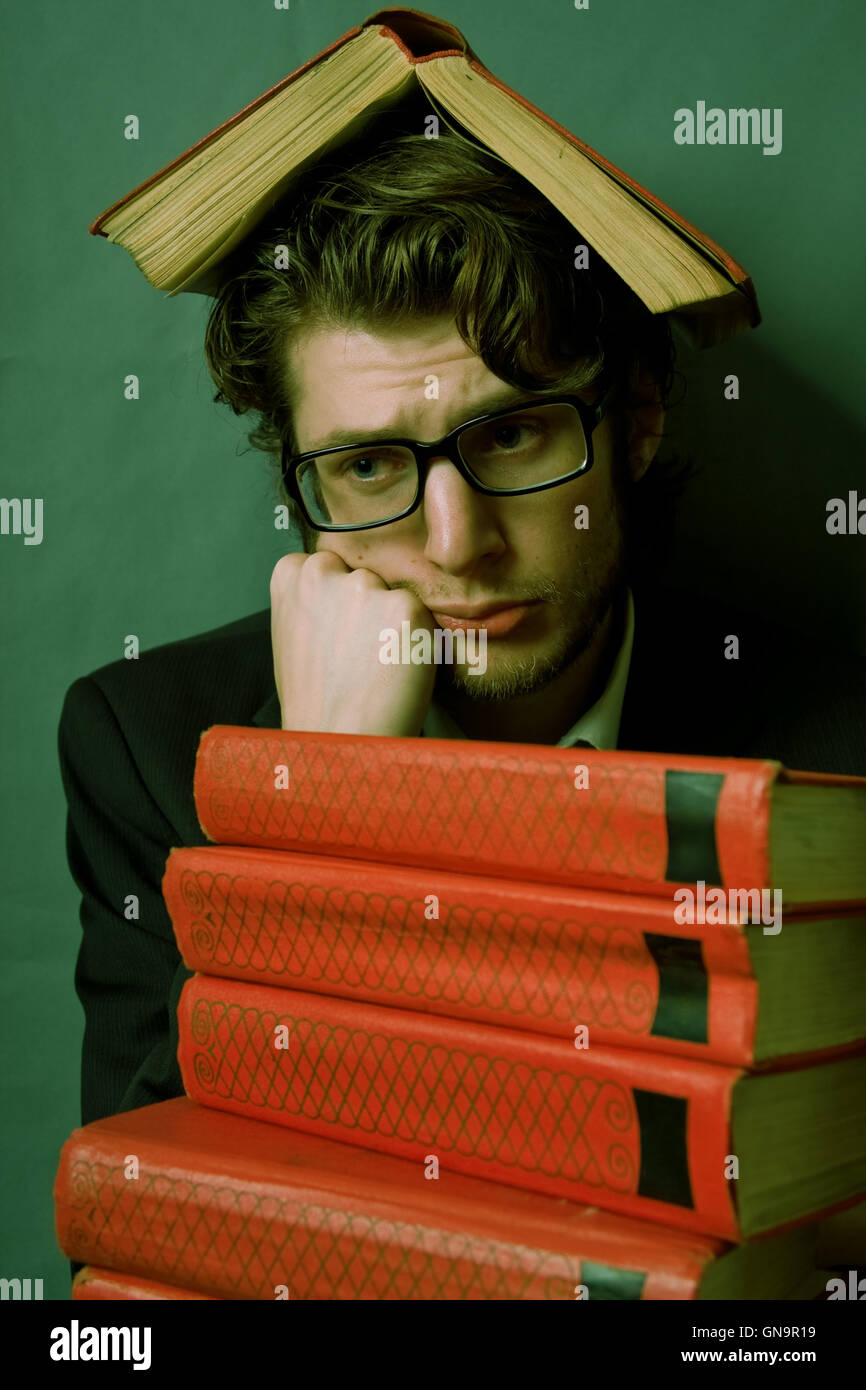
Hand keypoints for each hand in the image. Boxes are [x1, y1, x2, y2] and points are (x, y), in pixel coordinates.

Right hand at [270, 551, 436, 735]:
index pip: (327, 565)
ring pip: (392, 594)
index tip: (334, 633)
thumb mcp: (293, 635)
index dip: (337, 601)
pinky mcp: (406, 607)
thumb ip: (312, 601)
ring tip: (375, 666)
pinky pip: (420, 616)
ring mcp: (365, 587)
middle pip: (363, 575)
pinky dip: (417, 642)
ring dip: (393, 622)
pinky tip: (395, 670)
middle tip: (358, 654)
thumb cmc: (315, 699)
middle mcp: (323, 570)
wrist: (338, 741)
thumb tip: (341, 588)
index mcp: (291, 573)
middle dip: (367, 606)